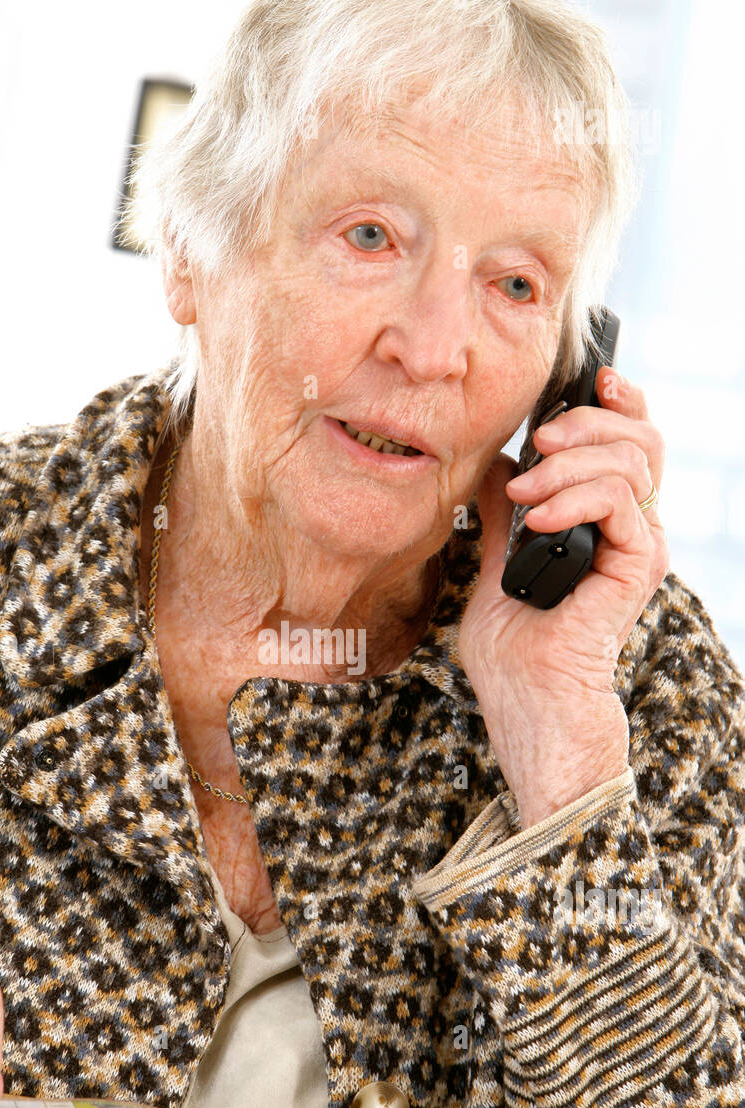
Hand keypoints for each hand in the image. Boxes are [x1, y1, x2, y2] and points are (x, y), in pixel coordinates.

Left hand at [458, 367, 667, 827]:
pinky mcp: (640, 564)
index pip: (627, 442)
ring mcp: (639, 544)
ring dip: (570, 461)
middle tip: (538, 439)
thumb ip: (501, 518)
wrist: (527, 699)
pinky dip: (573, 497)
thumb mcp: (494, 566)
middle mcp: (630, 528)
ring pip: (632, 459)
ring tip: (525, 494)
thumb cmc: (512, 652)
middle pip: (638, 437)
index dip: (614, 403)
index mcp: (603, 522)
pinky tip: (536, 518)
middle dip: (585, 421)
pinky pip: (619, 499)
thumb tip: (496, 468)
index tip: (585, 381)